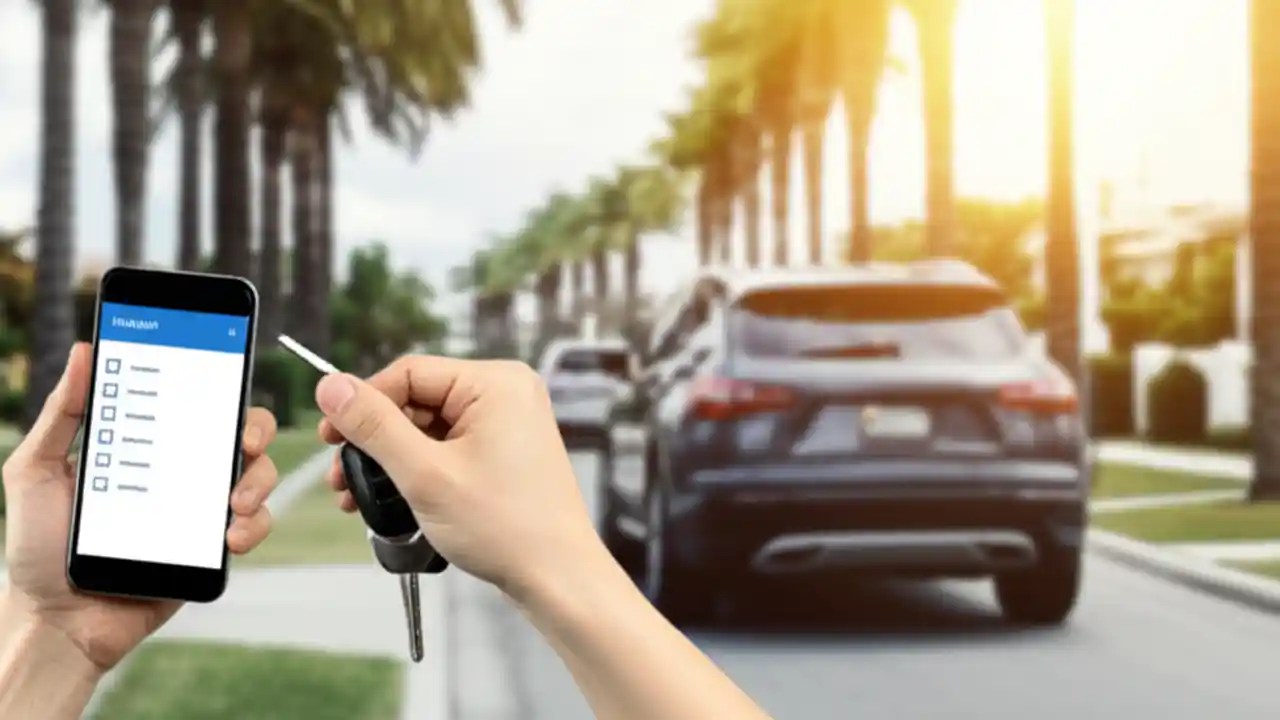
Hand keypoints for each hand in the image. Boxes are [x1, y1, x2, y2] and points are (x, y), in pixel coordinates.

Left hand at [2, 342, 279, 670]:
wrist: (57, 619)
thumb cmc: (39, 545)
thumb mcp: (35, 470)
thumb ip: (62, 413)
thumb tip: (85, 352)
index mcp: (147, 444)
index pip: (192, 399)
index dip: (219, 379)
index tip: (225, 373)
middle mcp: (182, 470)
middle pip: (241, 430)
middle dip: (256, 428)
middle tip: (244, 442)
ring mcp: (202, 507)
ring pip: (259, 475)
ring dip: (259, 481)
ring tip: (235, 503)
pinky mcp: (213, 547)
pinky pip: (254, 525)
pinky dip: (254, 526)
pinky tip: (229, 537)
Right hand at [315, 357, 605, 599]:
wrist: (557, 577)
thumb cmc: (507, 528)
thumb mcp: (424, 474)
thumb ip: (374, 427)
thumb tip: (331, 387)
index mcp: (496, 383)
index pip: (409, 373)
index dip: (362, 402)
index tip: (328, 434)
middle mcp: (507, 393)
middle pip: (417, 399)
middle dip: (374, 439)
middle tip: (339, 474)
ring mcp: (509, 423)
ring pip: (429, 427)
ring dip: (390, 459)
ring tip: (357, 495)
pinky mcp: (506, 451)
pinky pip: (449, 446)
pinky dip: (418, 470)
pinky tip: (391, 498)